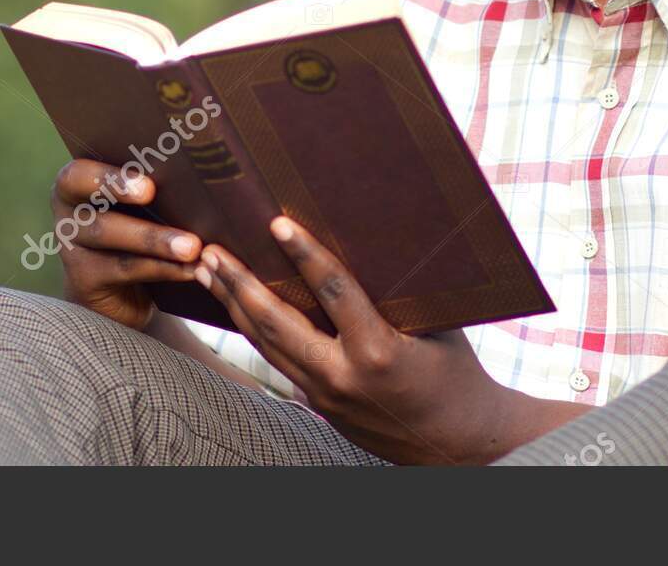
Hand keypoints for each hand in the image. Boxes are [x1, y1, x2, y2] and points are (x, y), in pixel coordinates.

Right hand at [50, 159, 200, 331]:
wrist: (118, 284)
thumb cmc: (138, 220)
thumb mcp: (139, 199)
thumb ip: (154, 179)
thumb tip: (201, 167)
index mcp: (76, 184)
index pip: (78, 175)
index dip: (108, 177)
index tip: (145, 184)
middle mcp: (69, 214)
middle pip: (94, 206)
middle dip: (124, 201)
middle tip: (153, 193)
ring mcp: (72, 250)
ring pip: (109, 238)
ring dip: (154, 240)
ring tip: (192, 246)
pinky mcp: (85, 280)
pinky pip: (125, 270)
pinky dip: (162, 268)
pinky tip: (191, 268)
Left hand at [196, 216, 587, 463]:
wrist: (459, 444)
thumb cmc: (457, 375)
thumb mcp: (435, 326)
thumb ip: (398, 293)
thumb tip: (369, 239)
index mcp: (379, 352)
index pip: (334, 292)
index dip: (305, 254)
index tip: (277, 223)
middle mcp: (343, 377)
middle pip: (277, 323)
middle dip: (240, 283)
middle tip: (212, 249)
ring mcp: (325, 396)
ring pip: (266, 345)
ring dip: (234, 305)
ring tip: (209, 270)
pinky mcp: (319, 405)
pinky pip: (278, 361)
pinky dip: (253, 329)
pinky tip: (237, 307)